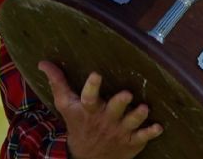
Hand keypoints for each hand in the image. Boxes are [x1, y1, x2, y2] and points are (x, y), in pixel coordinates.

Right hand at [39, 62, 162, 158]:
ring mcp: (119, 131)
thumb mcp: (66, 106)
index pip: (88, 97)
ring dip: (138, 116)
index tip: (96, 74)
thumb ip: (58, 82)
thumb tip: (43, 62)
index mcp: (89, 109)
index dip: (92, 86)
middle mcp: (105, 119)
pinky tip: (159, 127)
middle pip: (113, 110)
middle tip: (127, 94)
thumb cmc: (79, 124)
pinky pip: (143, 137)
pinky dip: (151, 133)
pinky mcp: (131, 141)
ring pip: (131, 123)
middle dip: (120, 102)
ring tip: (144, 108)